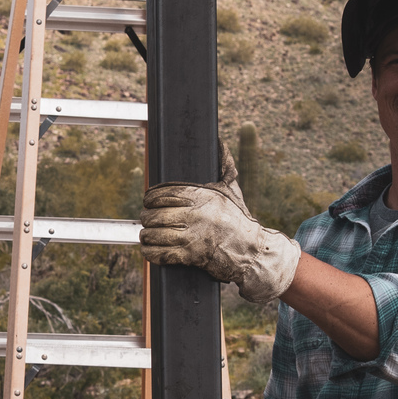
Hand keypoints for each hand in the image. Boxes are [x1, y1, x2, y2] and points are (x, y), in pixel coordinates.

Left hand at [140, 139, 301, 303]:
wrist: (251, 251)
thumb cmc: (238, 219)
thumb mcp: (232, 190)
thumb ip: (224, 166)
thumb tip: (218, 142)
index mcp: (202, 197)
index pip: (164, 194)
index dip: (150, 198)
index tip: (148, 201)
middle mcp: (195, 215)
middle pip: (156, 215)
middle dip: (147, 217)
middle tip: (146, 218)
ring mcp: (192, 237)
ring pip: (155, 235)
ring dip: (147, 236)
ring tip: (146, 234)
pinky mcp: (191, 257)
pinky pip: (161, 254)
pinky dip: (151, 252)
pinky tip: (149, 249)